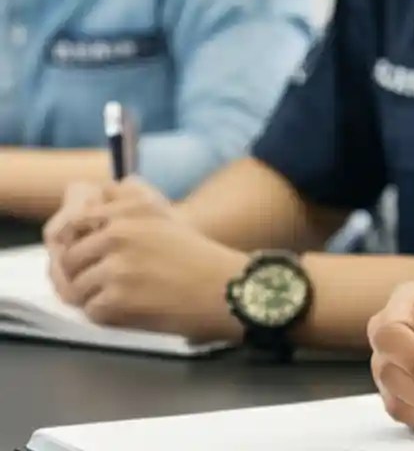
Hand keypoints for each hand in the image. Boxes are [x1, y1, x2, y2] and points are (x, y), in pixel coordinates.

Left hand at [45, 180, 246, 340]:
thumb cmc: (200, 260)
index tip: (88, 258)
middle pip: (70, 258)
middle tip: (104, 287)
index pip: (75, 224)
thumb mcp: (164, 221)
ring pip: (76, 287)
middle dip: (81, 275)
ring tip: (124, 301)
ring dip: (94, 297)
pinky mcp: (117, 298)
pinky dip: (108, 316)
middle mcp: (118, 234)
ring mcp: (115, 267)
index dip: (78, 244)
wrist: (228, 291)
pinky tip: (133, 311)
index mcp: (128, 212)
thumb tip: (74, 233)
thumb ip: (122, 218)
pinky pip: (91, 311)